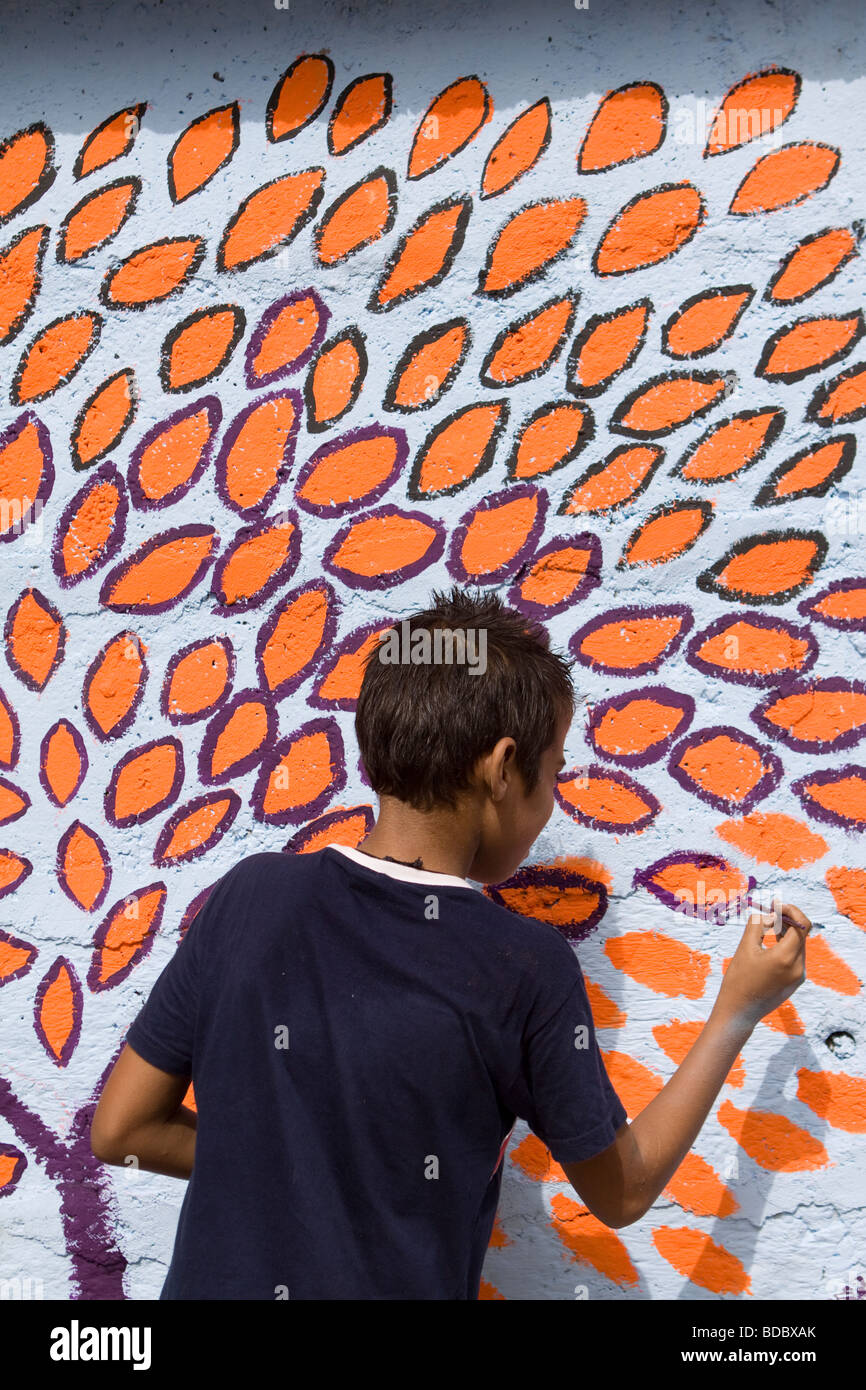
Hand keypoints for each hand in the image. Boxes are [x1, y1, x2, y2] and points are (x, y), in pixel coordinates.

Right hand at [712, 899, 812, 1033]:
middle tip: (770, 912)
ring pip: (798, 946)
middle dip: (787, 920)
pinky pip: (796, 958)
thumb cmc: (738, 979)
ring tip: (768, 926)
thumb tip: (769, 914)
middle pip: (801, 934)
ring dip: (787, 932)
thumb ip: (758, 925)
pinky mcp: (795, 983)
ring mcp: (798, 977)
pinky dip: (786, 946)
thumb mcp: (745, 948)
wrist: (739, 1013)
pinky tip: (771, 943)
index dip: (791, 911)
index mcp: (786, 957)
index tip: (776, 906)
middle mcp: (798, 967)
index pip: (801, 925)